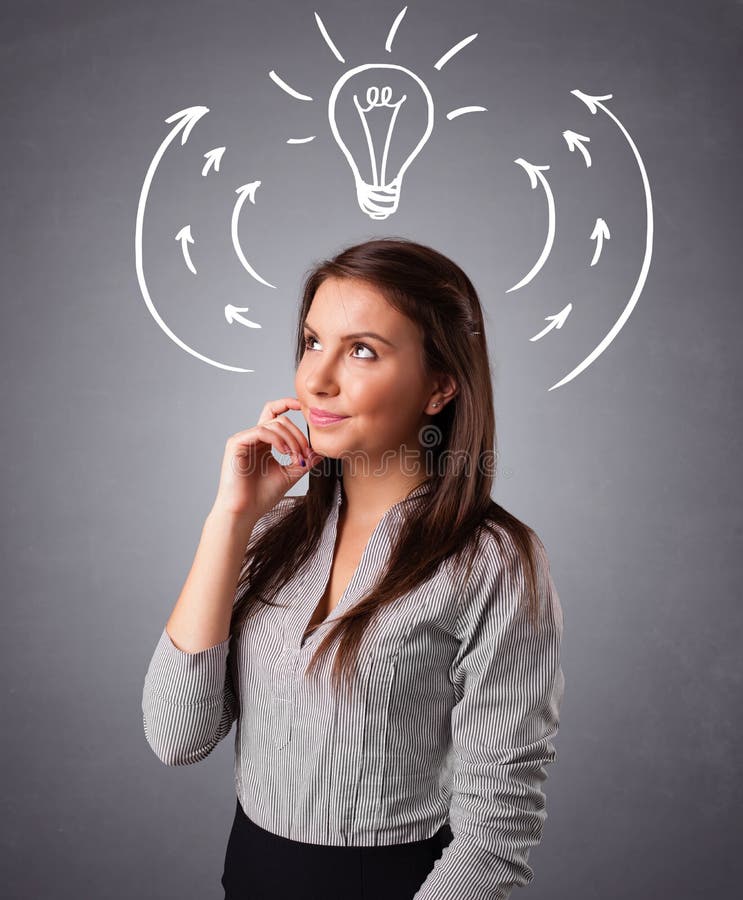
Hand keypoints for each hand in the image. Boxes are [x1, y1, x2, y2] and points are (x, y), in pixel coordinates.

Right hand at [210, 397, 322, 518]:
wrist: (244, 512)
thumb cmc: (261, 497)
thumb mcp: (289, 475)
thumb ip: (303, 461)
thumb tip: (321, 451)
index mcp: (263, 442)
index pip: (275, 414)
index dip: (289, 404)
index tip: (304, 408)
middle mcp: (252, 438)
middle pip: (280, 420)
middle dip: (298, 435)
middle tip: (306, 454)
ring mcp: (243, 439)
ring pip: (273, 424)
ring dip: (291, 439)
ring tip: (297, 457)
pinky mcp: (236, 443)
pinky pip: (262, 431)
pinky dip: (278, 440)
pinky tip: (285, 453)